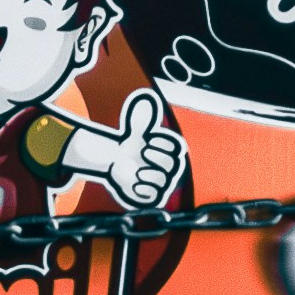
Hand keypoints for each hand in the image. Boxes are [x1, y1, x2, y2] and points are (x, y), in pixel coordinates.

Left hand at [100, 92, 187, 211]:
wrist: (117, 162)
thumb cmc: (132, 145)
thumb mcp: (136, 130)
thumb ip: (143, 117)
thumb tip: (146, 97)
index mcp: (170, 150)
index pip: (177, 148)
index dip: (163, 143)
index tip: (148, 139)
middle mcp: (170, 168)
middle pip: (173, 165)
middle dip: (157, 157)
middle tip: (142, 152)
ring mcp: (162, 183)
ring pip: (163, 182)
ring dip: (147, 174)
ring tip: (136, 170)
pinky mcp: (152, 196)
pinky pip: (154, 196)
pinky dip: (142, 189)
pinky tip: (133, 182)